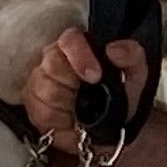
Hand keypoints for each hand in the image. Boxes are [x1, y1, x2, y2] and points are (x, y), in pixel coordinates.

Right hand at [23, 29, 151, 152]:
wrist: (114, 126)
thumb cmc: (121, 94)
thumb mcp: (135, 72)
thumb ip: (131, 54)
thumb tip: (113, 50)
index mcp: (76, 45)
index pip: (69, 40)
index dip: (80, 56)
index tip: (95, 76)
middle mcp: (52, 59)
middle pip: (52, 66)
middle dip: (74, 86)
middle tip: (90, 97)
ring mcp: (38, 82)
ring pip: (45, 91)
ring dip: (68, 106)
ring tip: (81, 110)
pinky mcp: (32, 106)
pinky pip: (41, 113)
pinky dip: (60, 121)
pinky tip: (71, 120)